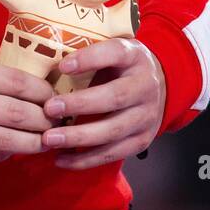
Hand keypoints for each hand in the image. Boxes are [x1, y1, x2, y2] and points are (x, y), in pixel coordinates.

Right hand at [0, 55, 56, 168]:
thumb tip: (20, 94)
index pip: (16, 82)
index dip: (44, 93)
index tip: (56, 98)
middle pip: (17, 112)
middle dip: (44, 122)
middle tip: (59, 125)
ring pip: (5, 141)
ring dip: (31, 144)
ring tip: (46, 144)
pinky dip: (2, 155)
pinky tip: (11, 152)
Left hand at [40, 39, 166, 170]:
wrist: (161, 86)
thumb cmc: (122, 66)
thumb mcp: (111, 50)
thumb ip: (88, 55)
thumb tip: (48, 63)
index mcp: (134, 57)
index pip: (115, 53)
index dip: (89, 59)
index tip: (62, 66)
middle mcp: (145, 86)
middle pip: (115, 97)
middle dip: (80, 105)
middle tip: (49, 109)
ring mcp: (146, 116)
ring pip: (113, 130)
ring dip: (79, 137)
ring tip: (50, 139)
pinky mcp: (141, 141)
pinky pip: (113, 154)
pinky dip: (85, 159)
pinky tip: (61, 159)